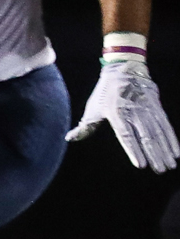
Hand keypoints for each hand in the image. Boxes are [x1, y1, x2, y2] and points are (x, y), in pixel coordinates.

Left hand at [69, 57, 178, 171]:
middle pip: (146, 136)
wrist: (124, 68)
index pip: (126, 136)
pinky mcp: (157, 106)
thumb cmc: (104, 92)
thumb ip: (85, 126)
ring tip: (170, 165)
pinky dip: (172, 138)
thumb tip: (70, 138)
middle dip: (154, 155)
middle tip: (160, 170)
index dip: (134, 151)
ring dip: (166, 150)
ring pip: (158, 132)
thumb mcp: (93, 107)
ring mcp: (147, 108)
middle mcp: (133, 111)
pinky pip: (166, 124)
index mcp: (116, 113)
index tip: (141, 165)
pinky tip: (176, 151)